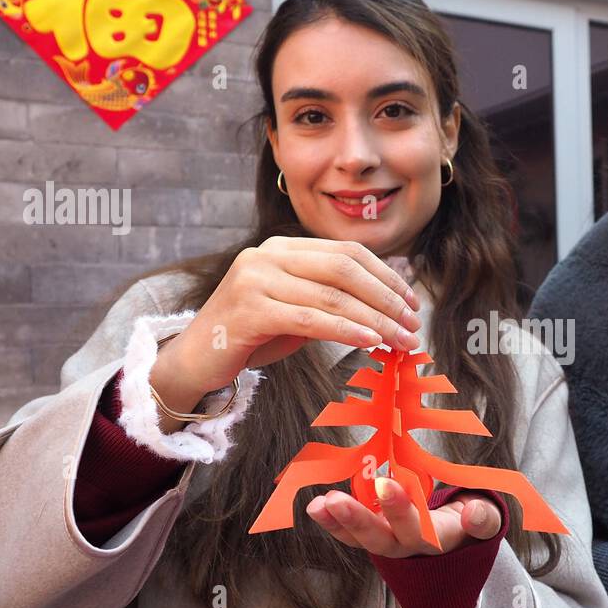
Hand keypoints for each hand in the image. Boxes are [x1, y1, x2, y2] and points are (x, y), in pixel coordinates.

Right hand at [152, 236, 422, 405]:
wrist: (195, 359)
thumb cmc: (252, 336)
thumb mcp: (298, 310)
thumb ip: (334, 300)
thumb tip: (390, 307)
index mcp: (282, 248)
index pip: (347, 253)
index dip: (386, 276)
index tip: (412, 303)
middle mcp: (267, 255)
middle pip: (344, 269)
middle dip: (386, 298)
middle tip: (412, 325)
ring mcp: (255, 279)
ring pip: (332, 296)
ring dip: (375, 320)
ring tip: (401, 340)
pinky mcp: (249, 310)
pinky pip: (311, 319)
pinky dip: (347, 330)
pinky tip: (371, 342)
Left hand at [305, 476, 502, 557]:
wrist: (458, 533)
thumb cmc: (468, 519)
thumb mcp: (484, 518)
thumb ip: (484, 518)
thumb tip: (474, 515)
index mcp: (438, 539)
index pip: (418, 528)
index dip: (400, 509)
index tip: (386, 484)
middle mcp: (408, 545)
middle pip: (382, 539)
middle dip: (358, 520)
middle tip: (336, 499)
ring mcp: (388, 541)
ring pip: (361, 539)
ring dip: (338, 523)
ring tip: (319, 505)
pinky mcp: (373, 534)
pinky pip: (350, 533)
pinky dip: (332, 522)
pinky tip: (317, 507)